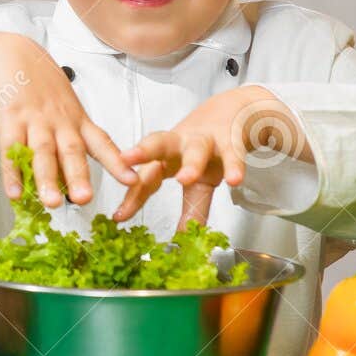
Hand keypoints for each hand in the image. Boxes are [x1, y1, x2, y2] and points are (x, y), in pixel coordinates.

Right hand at [0, 33, 136, 207]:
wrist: (10, 54)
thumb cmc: (39, 85)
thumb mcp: (65, 107)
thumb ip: (72, 140)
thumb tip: (76, 179)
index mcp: (76, 120)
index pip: (101, 142)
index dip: (117, 162)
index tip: (132, 180)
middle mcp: (59, 121)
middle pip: (71, 150)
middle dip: (79, 176)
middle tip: (85, 199)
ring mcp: (34, 119)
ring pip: (42, 151)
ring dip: (46, 178)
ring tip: (51, 203)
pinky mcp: (10, 117)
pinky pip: (10, 148)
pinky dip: (12, 172)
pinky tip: (14, 192)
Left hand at [116, 86, 308, 227]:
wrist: (238, 111)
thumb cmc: (207, 148)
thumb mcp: (198, 181)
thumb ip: (191, 210)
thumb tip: (184, 243)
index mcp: (166, 156)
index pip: (146, 178)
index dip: (132, 197)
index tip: (118, 217)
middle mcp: (181, 144)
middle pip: (157, 144)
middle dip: (141, 151)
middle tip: (126, 159)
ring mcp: (206, 140)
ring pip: (196, 149)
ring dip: (191, 163)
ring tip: (185, 179)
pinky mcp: (231, 138)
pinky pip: (233, 152)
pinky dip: (235, 164)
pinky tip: (235, 179)